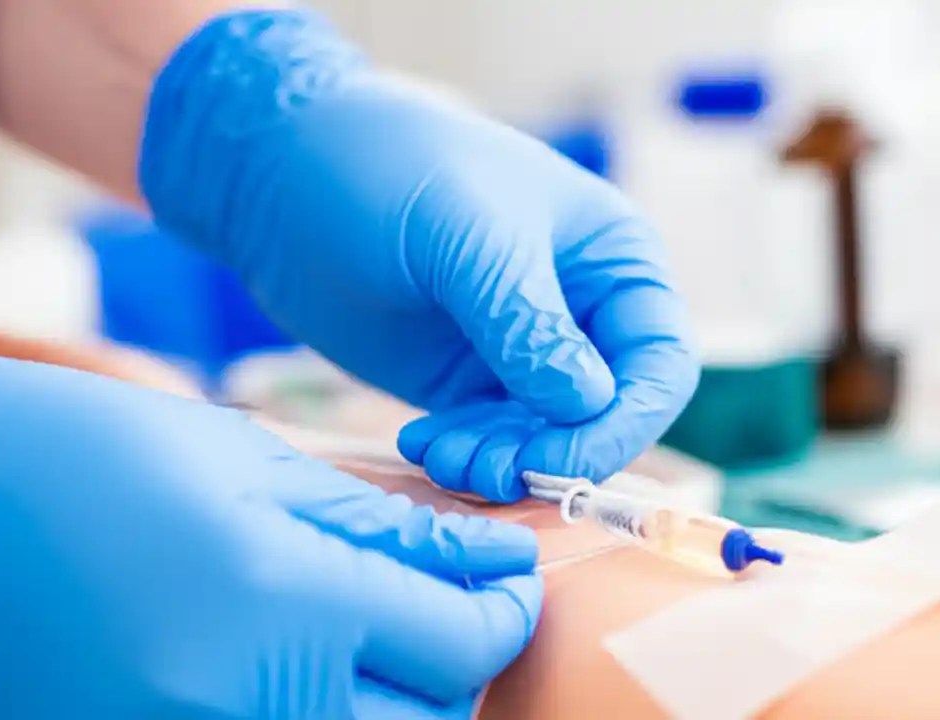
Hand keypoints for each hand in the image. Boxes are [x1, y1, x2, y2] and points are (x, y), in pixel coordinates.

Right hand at [0, 341, 539, 718]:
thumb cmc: (76, 451)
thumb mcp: (243, 460)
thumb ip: (374, 525)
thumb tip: (476, 562)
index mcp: (277, 597)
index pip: (458, 643)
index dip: (504, 611)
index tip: (509, 582)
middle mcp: (240, 700)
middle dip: (453, 672)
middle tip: (444, 612)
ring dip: (385, 709)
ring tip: (366, 640)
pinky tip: (288, 671)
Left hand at [140, 10, 698, 500]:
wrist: (279, 170)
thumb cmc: (386, 169)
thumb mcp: (464, 237)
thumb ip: (527, 322)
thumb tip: (589, 404)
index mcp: (615, 259)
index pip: (660, 364)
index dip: (624, 423)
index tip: (559, 459)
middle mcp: (584, 311)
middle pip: (607, 416)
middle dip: (552, 451)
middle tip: (482, 466)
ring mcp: (524, 351)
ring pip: (547, 441)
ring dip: (504, 463)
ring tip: (440, 454)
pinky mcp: (468, 382)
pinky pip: (493, 441)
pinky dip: (468, 456)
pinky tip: (422, 441)